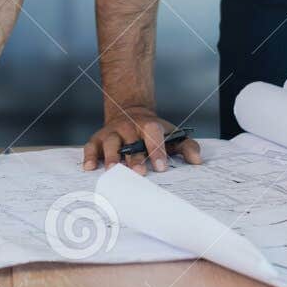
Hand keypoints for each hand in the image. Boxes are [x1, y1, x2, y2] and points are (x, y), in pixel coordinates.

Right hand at [82, 106, 201, 173]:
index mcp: (148, 125)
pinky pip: (91, 146)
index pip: (153, 134)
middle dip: (134, 158)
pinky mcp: (98, 139)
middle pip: (130, 141)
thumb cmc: (154, 132)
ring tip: (113, 171)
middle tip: (139, 173)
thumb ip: (187, 146)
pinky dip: (89, 156)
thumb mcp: (173, 135)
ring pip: (110, 143)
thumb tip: (197, 161)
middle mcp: (128, 127)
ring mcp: (112, 133)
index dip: (157, 149)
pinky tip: (89, 168)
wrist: (130, 113)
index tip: (161, 167)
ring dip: (111, 156)